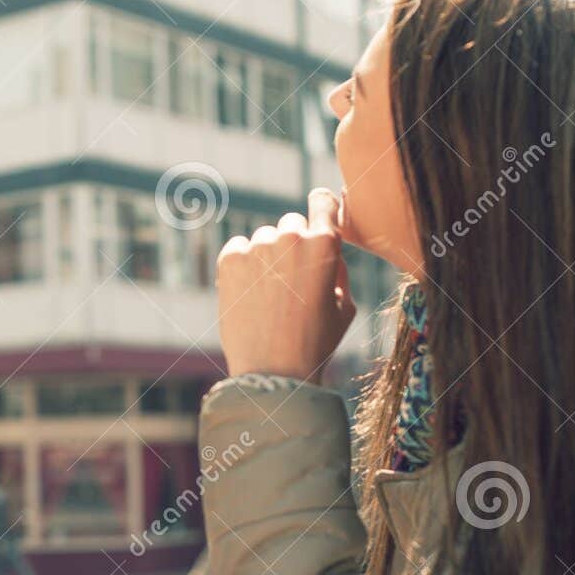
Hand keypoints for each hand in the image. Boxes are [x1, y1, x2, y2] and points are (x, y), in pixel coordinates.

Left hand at [216, 189, 355, 383]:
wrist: (273, 372)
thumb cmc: (315, 343)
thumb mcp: (344, 307)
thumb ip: (338, 269)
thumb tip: (328, 249)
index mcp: (326, 245)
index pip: (323, 202)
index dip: (321, 204)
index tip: (317, 206)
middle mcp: (292, 238)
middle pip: (292, 224)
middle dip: (294, 245)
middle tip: (291, 280)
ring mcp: (258, 247)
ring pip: (264, 239)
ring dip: (267, 257)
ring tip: (269, 296)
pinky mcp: (230, 259)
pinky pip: (238, 248)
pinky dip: (242, 265)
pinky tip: (250, 293)